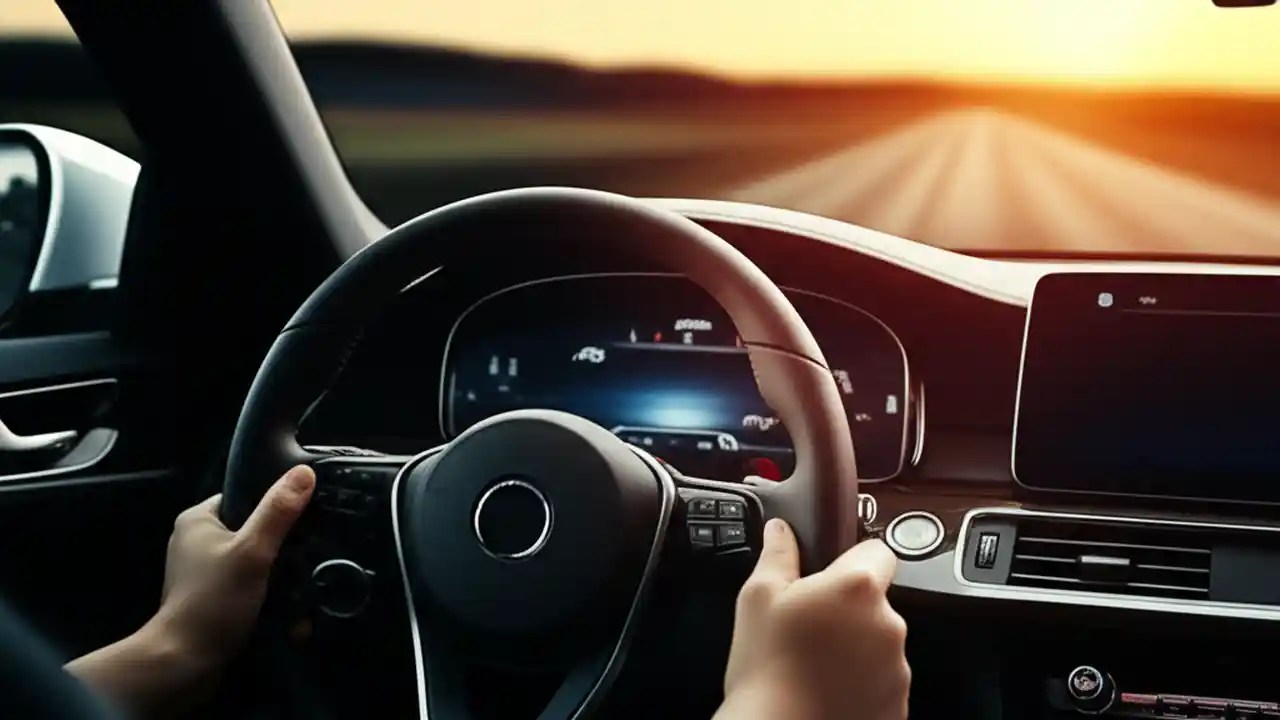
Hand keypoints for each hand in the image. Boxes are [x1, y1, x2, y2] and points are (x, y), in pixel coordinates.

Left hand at [67, 465, 314, 718]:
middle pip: (252, 530)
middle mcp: (195, 542)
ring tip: (304, 582)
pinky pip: (247, 586)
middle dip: (282, 546)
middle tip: (309, 552)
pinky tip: (290, 607)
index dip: (274, 504)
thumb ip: (278, 512)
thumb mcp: (252, 551)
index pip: (243, 496)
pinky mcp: (211, 599)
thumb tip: (304, 471)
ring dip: (279, 574)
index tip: (305, 516)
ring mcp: (201, 573)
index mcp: (197, 520)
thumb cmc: (214, 600)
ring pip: (253, 561)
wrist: (184, 663)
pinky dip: (267, 594)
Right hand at [715, 519, 909, 719]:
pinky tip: (828, 690)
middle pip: (877, 602)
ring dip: (857, 648)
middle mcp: (889, 624)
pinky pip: (882, 681)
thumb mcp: (758, 598)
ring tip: (816, 664)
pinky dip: (862, 684)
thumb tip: (782, 530)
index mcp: (857, 587)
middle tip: (810, 628)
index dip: (854, 560)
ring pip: (880, 643)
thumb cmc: (766, 665)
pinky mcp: (898, 704)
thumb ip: (777, 555)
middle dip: (849, 611)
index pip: (879, 552)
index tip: (830, 578)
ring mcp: (898, 668)